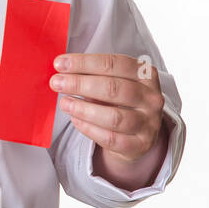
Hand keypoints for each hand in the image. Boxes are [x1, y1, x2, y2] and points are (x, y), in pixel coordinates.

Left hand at [49, 51, 165, 163]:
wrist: (136, 136)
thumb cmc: (119, 103)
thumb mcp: (113, 83)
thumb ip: (93, 76)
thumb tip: (63, 71)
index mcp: (146, 74)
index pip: (114, 63)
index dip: (85, 63)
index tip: (59, 64)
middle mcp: (152, 98)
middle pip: (114, 88)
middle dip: (80, 84)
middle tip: (56, 83)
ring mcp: (149, 123)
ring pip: (114, 117)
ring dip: (84, 109)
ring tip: (64, 103)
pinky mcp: (140, 145)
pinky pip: (110, 138)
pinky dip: (89, 128)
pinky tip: (75, 120)